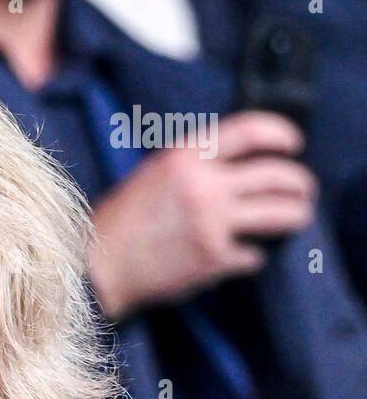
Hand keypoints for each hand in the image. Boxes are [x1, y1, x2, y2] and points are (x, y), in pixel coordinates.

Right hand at [88, 111, 315, 320]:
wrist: (97, 267)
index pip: (250, 131)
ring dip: (296, 216)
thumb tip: (240, 165)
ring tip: (294, 218)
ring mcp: (212, 223)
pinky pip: (255, 254)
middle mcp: (203, 186)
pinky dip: (251, 256)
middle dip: (300, 184)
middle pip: (278, 175)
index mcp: (184, 157)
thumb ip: (194, 166)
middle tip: (302, 191)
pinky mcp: (215, 259)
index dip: (281, 133)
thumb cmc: (120, 222)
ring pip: (283, 214)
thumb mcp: (153, 176)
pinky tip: (238, 256)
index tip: (292, 144)